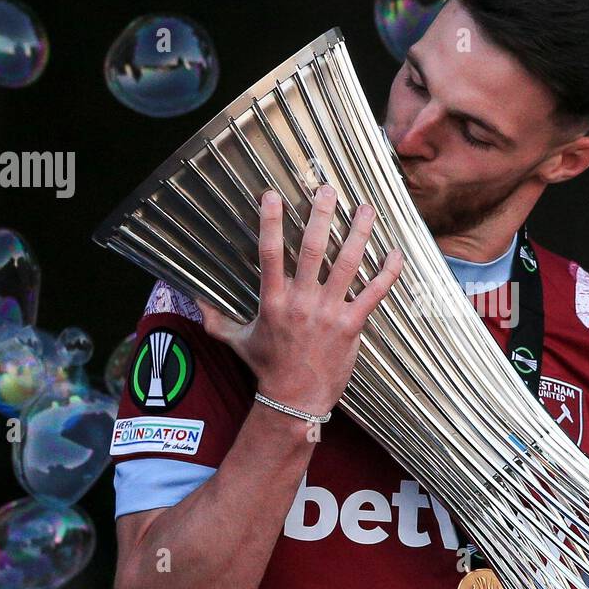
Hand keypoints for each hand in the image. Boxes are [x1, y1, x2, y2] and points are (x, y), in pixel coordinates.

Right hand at [195, 185, 402, 415]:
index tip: (272, 195)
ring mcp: (328, 313)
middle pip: (312, 249)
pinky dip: (387, 272)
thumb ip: (215, 318)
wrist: (294, 400)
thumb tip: (193, 300)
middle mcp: (301, 302)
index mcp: (273, 301)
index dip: (270, 222)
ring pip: (347, 264)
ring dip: (357, 233)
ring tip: (365, 208)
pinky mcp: (351, 325)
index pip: (269, 253)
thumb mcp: (236, 341)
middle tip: (328, 189)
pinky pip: (374, 293)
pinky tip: (396, 251)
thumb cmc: (266, 368)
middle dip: (320, 216)